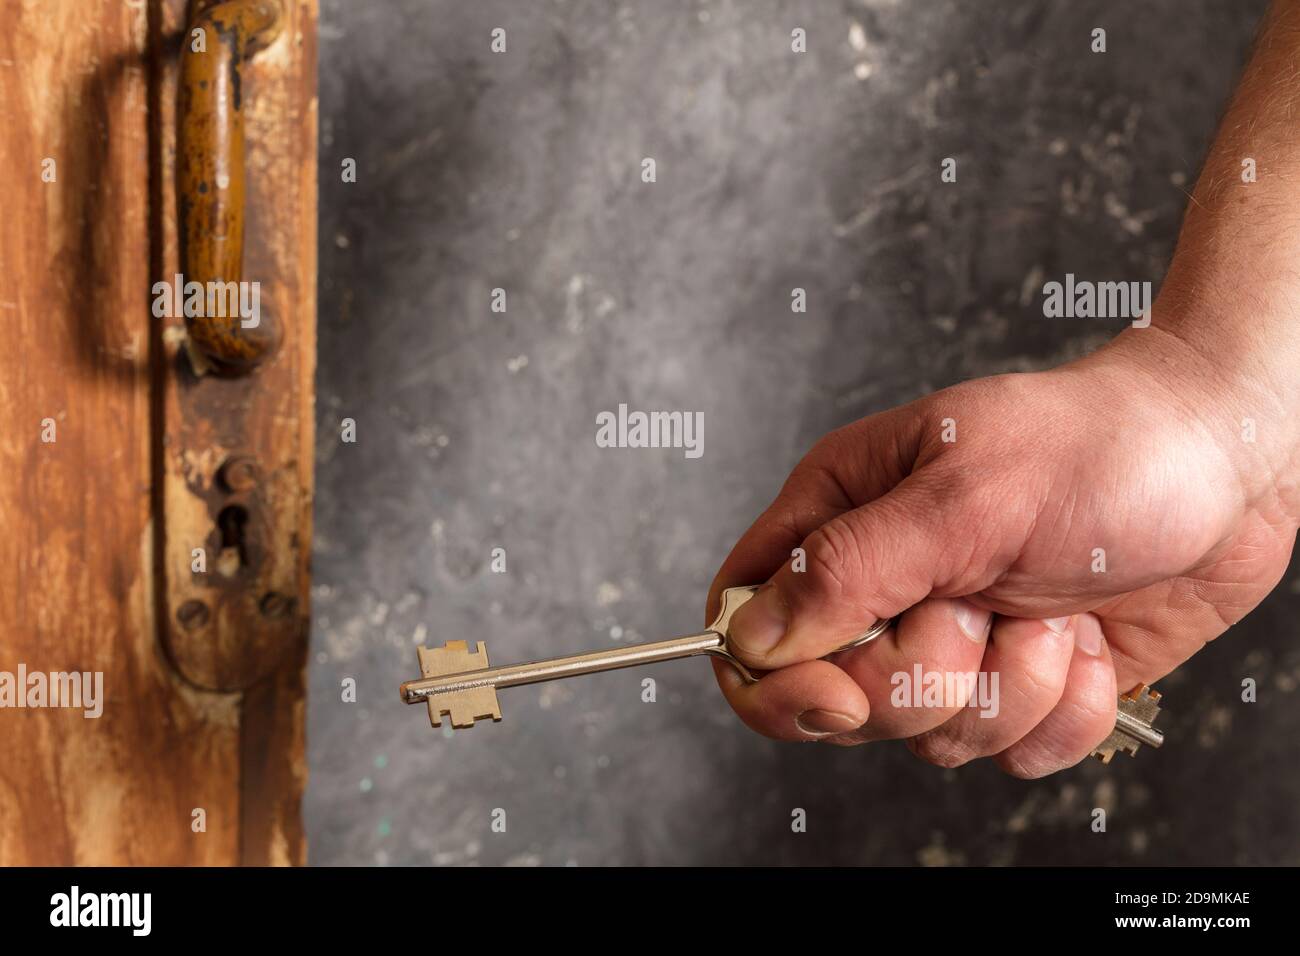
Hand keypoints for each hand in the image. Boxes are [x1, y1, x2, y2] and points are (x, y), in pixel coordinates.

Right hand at [706, 330, 1298, 775]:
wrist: (1227, 465)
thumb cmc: (1095, 447)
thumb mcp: (961, 496)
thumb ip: (847, 569)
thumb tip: (752, 641)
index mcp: (843, 513)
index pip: (746, 617)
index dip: (771, 678)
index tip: (837, 689)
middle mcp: (888, 584)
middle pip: (839, 698)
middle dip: (925, 672)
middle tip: (979, 605)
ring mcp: (955, 639)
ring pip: (932, 735)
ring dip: (1012, 683)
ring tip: (1052, 609)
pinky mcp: (1020, 682)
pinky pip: (1015, 754)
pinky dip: (1066, 709)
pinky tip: (1087, 639)